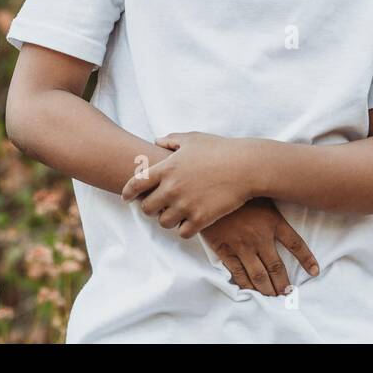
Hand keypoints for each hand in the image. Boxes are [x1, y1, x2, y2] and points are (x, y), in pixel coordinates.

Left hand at [121, 131, 256, 236]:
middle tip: (158, 206)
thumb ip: (171, 140)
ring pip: (163, 223)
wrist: (246, 166)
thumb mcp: (193, 139)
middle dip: (150, 208)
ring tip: (175, 215)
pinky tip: (190, 223)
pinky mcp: (200, 218)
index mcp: (167, 168)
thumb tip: (156, 140)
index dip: (127, 193)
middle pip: (146, 208)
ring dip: (167, 220)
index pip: (135, 184)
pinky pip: (182, 233)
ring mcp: (185, 205)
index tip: (126, 198)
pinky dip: (184, 230)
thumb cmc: (220, 149)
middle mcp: (172, 188)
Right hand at [201, 198, 319, 296]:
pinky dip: (245, 285)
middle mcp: (260, 237)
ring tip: (272, 297)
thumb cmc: (235, 187)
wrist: (206, 189)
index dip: (307, 259)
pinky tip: (250, 291)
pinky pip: (238, 273)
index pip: (296, 244)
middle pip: (277, 267)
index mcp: (272, 221)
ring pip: (259, 275)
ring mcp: (242, 245)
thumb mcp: (260, 191)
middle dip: (283, 284)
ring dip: (267, 290)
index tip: (314, 271)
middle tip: (287, 294)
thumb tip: (289, 199)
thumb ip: (273, 202)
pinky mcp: (224, 250)